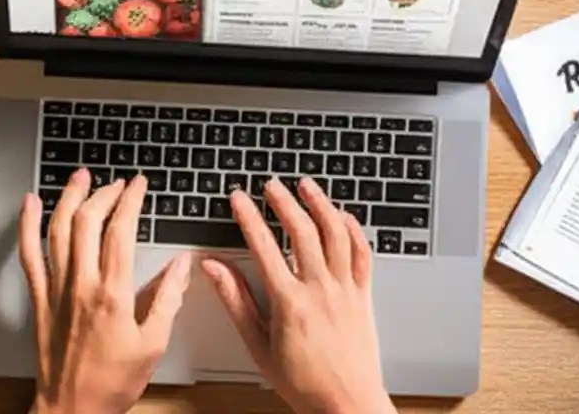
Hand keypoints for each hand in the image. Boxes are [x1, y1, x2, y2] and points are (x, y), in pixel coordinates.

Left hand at [19, 169, 191, 413]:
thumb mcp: (153, 344)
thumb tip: (183, 265)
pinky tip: (29, 205)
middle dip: (103, 193)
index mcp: (112, 294)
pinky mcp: (39, 299)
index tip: (138, 185)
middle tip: (116, 183)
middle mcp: (81, 286)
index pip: (121, 232)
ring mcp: (56, 290)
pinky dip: (27, 225)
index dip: (130, 201)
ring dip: (69, 198)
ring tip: (81, 177)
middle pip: (88, 222)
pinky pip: (28, 255)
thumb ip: (168, 299)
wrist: (72, 410)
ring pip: (57, 230)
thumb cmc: (112, 383)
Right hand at [201, 177, 396, 413]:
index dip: (248, 217)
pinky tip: (343, 216)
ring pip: (336, 234)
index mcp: (289, 303)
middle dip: (284, 202)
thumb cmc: (303, 383)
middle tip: (271, 185)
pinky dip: (353, 230)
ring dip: (320, 205)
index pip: (263, 247)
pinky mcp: (363, 296)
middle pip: (302, 232)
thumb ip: (237, 303)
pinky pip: (362, 254)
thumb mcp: (258, 346)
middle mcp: (320, 290)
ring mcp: (345, 290)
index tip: (239, 199)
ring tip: (306, 186)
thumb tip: (215, 272)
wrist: (347, 404)